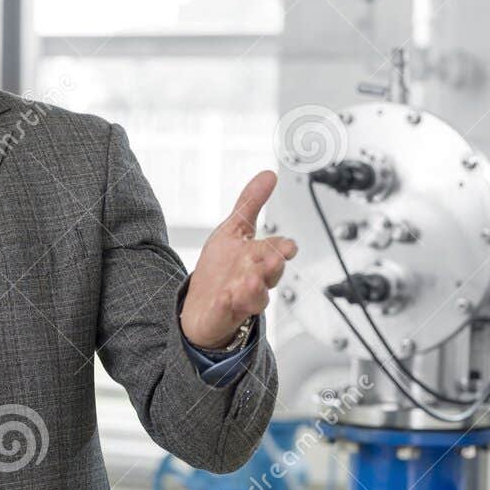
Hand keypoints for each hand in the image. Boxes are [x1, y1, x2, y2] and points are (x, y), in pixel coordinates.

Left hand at [180, 170, 297, 348]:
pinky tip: (226, 297)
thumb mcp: (233, 229)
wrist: (201, 305)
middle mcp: (254, 279)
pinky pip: (228, 311)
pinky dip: (228, 305)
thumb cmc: (221, 269)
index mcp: (259, 258)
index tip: (288, 246)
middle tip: (274, 260)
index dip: (282, 249)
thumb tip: (269, 175)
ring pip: (255, 296)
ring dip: (254, 288)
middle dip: (272, 267)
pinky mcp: (224, 314)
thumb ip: (251, 203)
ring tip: (249, 281)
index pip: (276, 251)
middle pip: (270, 274)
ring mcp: (241, 298)